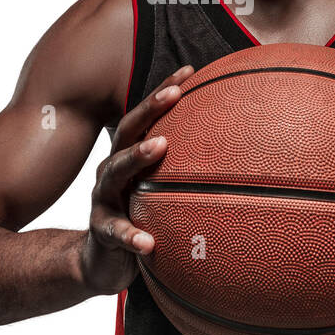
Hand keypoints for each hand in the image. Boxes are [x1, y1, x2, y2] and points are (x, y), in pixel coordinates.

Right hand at [79, 65, 193, 294]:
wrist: (101, 262)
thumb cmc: (138, 217)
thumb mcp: (156, 192)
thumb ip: (181, 172)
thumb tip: (232, 151)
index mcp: (128, 159)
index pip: (144, 119)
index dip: (162, 93)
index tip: (189, 71)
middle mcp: (112, 172)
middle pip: (127, 134)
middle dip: (150, 110)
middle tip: (174, 93)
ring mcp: (104, 201)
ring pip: (115, 174)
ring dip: (137, 157)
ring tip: (160, 145)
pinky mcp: (102, 233)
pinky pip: (115, 232)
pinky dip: (131, 235)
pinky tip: (147, 242)